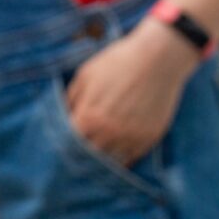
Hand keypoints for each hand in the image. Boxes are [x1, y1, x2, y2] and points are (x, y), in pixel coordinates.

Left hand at [64, 22, 198, 164]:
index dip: (61, 144)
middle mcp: (110, 132)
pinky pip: (131, 158)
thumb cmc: (118, 62)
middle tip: (73, 156)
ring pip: (110, 161)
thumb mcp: (85, 76)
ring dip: (99, 161)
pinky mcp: (150, 137)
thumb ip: (70, 100)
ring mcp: (132, 137)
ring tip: (92, 159)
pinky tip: (112, 158)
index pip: (67, 144)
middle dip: (78, 156)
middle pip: (87, 157)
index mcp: (89, 117)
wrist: (159, 58)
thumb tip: (60, 117)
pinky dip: (120, 159)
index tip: (58, 145)